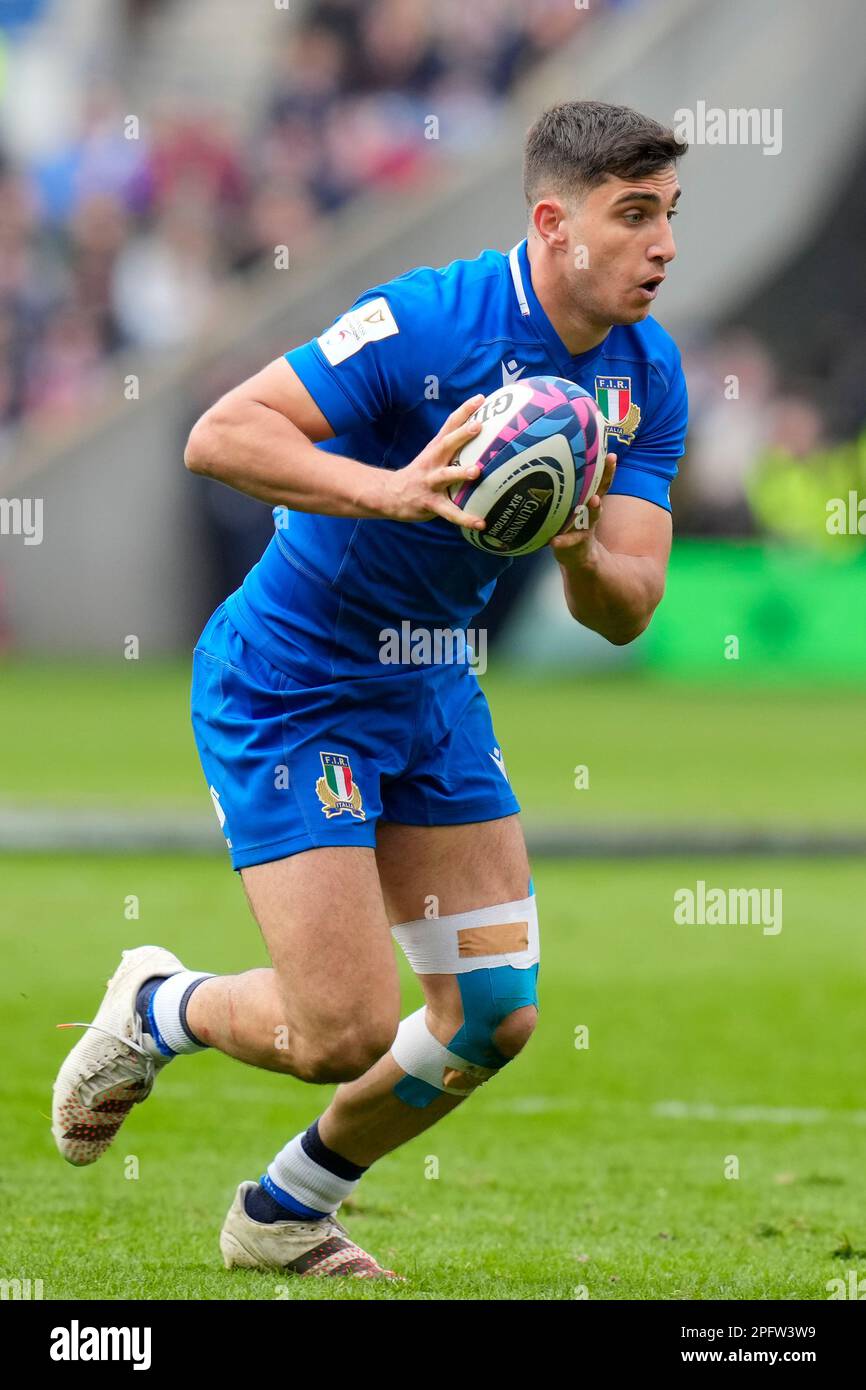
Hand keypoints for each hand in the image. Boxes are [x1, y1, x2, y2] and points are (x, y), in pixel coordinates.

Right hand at [377, 395, 486, 528]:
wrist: (390, 495)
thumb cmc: (421, 474)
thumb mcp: (434, 455)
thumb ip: (455, 445)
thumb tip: (483, 431)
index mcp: (436, 449)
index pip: (450, 424)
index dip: (464, 410)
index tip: (480, 398)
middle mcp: (432, 462)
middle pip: (446, 444)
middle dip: (461, 435)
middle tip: (478, 426)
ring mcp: (430, 482)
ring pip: (445, 476)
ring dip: (460, 473)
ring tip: (476, 472)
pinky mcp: (430, 503)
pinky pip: (450, 512)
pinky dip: (465, 518)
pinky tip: (481, 523)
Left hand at [549, 452, 616, 567]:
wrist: (577, 557)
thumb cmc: (571, 525)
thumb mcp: (573, 507)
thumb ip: (570, 491)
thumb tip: (558, 462)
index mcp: (587, 502)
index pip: (599, 482)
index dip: (607, 469)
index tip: (611, 455)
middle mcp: (589, 513)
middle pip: (600, 493)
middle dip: (606, 479)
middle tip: (610, 462)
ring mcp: (584, 529)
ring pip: (591, 517)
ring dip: (594, 509)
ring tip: (594, 501)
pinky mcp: (573, 544)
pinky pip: (567, 541)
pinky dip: (561, 541)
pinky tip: (554, 540)